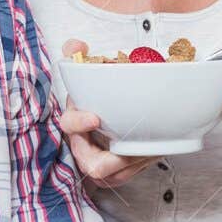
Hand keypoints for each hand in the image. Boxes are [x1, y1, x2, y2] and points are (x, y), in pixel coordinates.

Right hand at [58, 40, 159, 187]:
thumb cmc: (97, 97)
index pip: (69, 124)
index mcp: (74, 121)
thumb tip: (75, 46)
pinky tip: (153, 150)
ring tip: (150, 148)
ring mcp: (98, 163)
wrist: (111, 115)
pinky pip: (127, 175)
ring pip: (113, 174)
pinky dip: (140, 164)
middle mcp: (82, 146)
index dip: (80, 122)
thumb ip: (78, 54)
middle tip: (130, 149)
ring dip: (132, 162)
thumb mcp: (87, 73)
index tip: (96, 117)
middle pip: (91, 164)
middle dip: (111, 160)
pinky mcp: (114, 173)